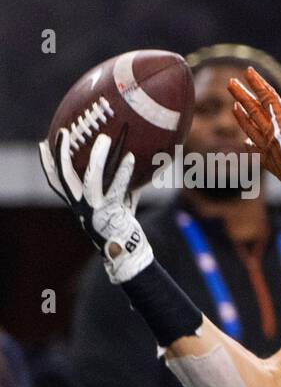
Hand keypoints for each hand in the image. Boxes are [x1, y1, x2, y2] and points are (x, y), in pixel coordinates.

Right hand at [39, 128, 153, 282]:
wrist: (127, 254)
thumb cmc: (121, 228)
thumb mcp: (116, 205)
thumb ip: (119, 188)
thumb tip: (131, 164)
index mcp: (77, 204)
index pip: (56, 181)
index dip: (48, 163)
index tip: (43, 144)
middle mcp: (81, 206)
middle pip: (64, 175)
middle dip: (60, 153)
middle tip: (63, 132)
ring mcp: (95, 209)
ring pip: (91, 177)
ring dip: (97, 156)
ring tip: (104, 138)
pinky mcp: (111, 211)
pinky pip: (117, 187)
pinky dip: (124, 171)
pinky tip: (130, 156)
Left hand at [228, 69, 280, 196]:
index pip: (267, 97)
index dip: (258, 83)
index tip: (248, 71)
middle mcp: (272, 134)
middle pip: (253, 110)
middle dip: (241, 95)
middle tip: (231, 83)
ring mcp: (269, 150)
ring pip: (250, 130)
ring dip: (241, 117)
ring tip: (233, 107)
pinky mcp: (272, 165)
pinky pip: (255, 153)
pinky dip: (249, 145)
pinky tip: (246, 142)